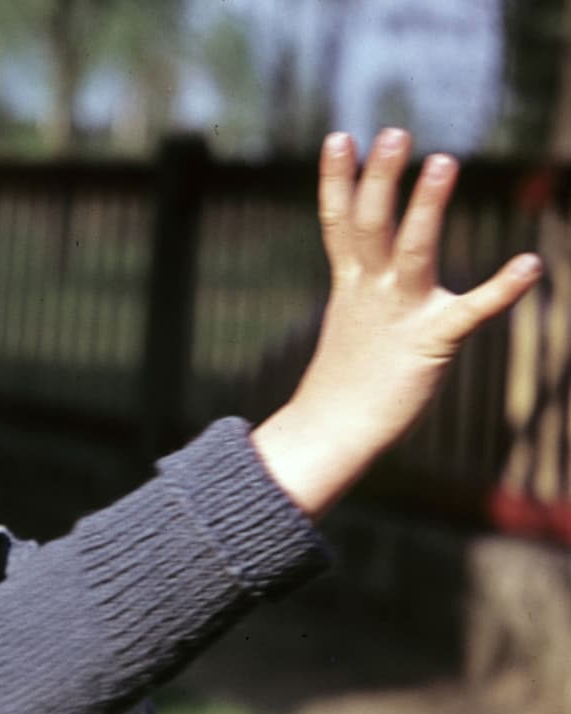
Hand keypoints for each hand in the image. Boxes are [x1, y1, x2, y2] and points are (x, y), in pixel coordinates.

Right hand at [252, 128, 542, 518]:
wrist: (335, 427)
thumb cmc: (348, 377)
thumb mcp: (351, 320)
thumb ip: (364, 289)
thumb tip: (365, 270)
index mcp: (351, 282)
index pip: (338, 219)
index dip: (337, 177)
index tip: (340, 136)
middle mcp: (370, 289)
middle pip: (370, 222)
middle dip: (380, 176)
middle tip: (395, 133)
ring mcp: (399, 312)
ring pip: (411, 248)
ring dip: (426, 204)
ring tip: (443, 161)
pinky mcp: (431, 341)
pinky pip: (470, 310)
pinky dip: (501, 289)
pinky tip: (530, 265)